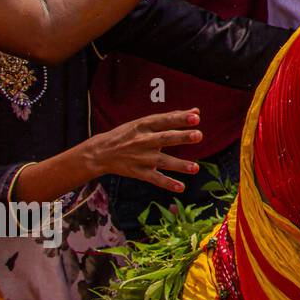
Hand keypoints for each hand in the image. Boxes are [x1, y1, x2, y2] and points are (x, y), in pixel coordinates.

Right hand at [79, 109, 203, 192]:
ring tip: (196, 168)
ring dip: (179, 165)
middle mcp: (143, 141)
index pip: (165, 120)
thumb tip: (197, 112)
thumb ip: (172, 117)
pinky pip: (155, 178)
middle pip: (165, 138)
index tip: (196, 117)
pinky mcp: (139, 172)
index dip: (180, 119)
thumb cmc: (129, 134)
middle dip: (181, 137)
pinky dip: (167, 183)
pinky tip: (181, 187)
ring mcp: (141, 157)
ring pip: (162, 161)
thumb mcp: (145, 122)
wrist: (100, 152)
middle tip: (199, 135)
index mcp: (145, 125)